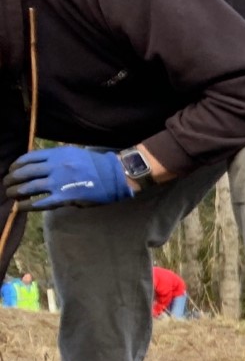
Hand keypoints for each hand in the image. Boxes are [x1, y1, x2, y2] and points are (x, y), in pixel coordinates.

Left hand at [4, 147, 131, 209]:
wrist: (117, 176)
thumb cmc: (99, 165)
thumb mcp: (76, 154)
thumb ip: (58, 159)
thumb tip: (42, 167)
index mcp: (57, 154)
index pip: (29, 157)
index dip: (17, 164)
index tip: (12, 169)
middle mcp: (55, 166)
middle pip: (25, 172)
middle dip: (12, 178)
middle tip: (7, 184)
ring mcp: (59, 182)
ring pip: (29, 187)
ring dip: (16, 191)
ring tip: (11, 195)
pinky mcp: (64, 197)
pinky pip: (39, 202)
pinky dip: (26, 205)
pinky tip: (20, 207)